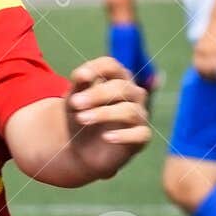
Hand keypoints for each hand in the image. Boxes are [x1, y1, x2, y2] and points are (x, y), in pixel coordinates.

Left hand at [65, 57, 150, 175]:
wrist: (83, 150)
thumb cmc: (81, 117)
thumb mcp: (73, 99)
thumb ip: (78, 84)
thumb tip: (82, 74)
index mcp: (117, 78)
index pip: (111, 66)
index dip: (96, 69)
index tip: (80, 78)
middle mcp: (133, 93)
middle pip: (121, 87)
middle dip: (97, 94)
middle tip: (75, 104)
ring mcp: (140, 115)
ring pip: (129, 111)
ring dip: (104, 114)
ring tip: (83, 119)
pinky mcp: (142, 137)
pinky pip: (140, 134)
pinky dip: (123, 136)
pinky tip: (106, 138)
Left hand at [194, 20, 215, 80]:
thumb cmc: (214, 31)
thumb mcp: (205, 42)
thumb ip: (204, 53)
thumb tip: (207, 65)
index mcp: (198, 50)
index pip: (198, 69)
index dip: (205, 76)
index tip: (211, 79)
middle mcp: (204, 51)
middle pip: (206, 71)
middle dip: (213, 77)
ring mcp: (212, 50)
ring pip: (214, 69)